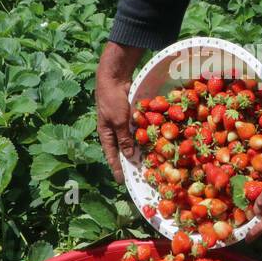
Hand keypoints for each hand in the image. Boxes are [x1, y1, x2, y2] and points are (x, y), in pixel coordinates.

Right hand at [96, 40, 144, 183]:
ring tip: (151, 161)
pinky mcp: (132, 116)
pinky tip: (155, 141)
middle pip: (123, 150)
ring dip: (141, 148)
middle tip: (142, 173)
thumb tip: (129, 156)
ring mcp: (123, 123)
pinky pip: (139, 129)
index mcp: (106, 135)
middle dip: (132, 161)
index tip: (123, 182)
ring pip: (133, 140)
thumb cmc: (111, 100)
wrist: (114, 78)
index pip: (112, 157)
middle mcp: (115, 131)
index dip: (117, 169)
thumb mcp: (118, 122)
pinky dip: (146, 135)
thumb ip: (124, 138)